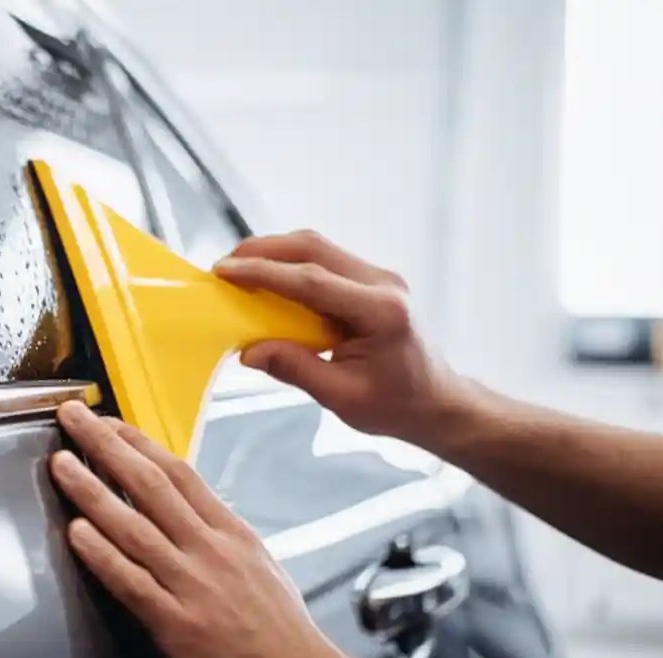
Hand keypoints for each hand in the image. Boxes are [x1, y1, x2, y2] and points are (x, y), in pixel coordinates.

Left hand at [51, 401, 351, 657]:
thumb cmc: (286, 639)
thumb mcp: (262, 571)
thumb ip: (224, 542)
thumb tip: (197, 518)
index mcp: (233, 535)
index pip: (180, 473)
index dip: (139, 442)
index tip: (111, 423)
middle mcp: (211, 551)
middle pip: (150, 483)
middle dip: (106, 445)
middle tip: (74, 418)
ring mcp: (192, 585)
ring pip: (132, 524)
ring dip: (90, 490)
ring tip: (61, 465)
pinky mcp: (176, 624)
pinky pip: (130, 580)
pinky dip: (101, 554)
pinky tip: (76, 533)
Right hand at [213, 230, 471, 445]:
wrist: (438, 401)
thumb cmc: (396, 406)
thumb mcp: (342, 397)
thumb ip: (295, 368)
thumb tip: (248, 351)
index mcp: (380, 312)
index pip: (311, 281)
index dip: (263, 273)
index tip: (224, 271)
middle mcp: (383, 283)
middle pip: (314, 248)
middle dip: (264, 250)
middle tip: (224, 266)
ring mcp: (380, 277)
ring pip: (319, 247)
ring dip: (276, 253)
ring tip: (240, 269)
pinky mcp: (373, 280)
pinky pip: (326, 260)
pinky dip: (292, 264)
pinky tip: (270, 278)